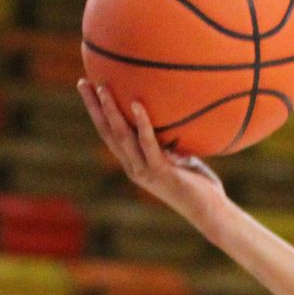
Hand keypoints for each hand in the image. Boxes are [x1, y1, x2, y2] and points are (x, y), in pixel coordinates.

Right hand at [79, 80, 229, 226]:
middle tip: (83, 83)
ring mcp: (146, 171)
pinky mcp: (160, 172)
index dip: (96, 113)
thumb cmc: (198, 184)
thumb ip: (168, 141)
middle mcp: (134, 168)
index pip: (109, 135)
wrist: (209, 212)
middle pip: (108, 133)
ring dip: (111, 111)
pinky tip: (137, 104)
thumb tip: (170, 113)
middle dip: (94, 108)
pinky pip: (148, 143)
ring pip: (122, 137)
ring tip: (103, 88)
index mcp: (134, 164)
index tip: (87, 89)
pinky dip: (142, 123)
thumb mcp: (178, 156)